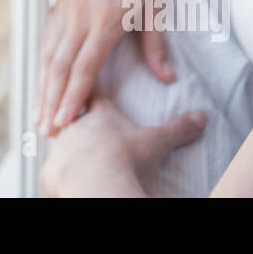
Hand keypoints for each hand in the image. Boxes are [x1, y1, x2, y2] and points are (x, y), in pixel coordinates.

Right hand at [36, 0, 174, 137]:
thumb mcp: (156, 5)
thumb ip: (156, 45)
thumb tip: (167, 79)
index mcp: (106, 19)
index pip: (85, 67)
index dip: (73, 97)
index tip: (66, 123)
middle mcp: (80, 16)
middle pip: (60, 66)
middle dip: (51, 101)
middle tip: (46, 131)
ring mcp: (67, 8)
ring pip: (48, 53)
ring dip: (43, 86)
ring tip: (40, 114)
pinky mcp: (60, 2)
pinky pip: (47, 38)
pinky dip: (43, 63)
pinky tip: (42, 81)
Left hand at [40, 96, 206, 196]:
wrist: (96, 181)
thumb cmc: (125, 156)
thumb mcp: (156, 142)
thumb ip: (177, 127)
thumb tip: (202, 117)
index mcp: (100, 112)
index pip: (94, 88)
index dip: (91, 82)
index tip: (88, 71)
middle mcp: (76, 123)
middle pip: (68, 107)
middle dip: (66, 103)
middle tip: (63, 100)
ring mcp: (61, 146)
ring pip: (55, 134)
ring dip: (57, 134)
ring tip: (55, 133)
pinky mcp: (51, 170)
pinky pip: (51, 167)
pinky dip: (54, 168)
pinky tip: (55, 170)